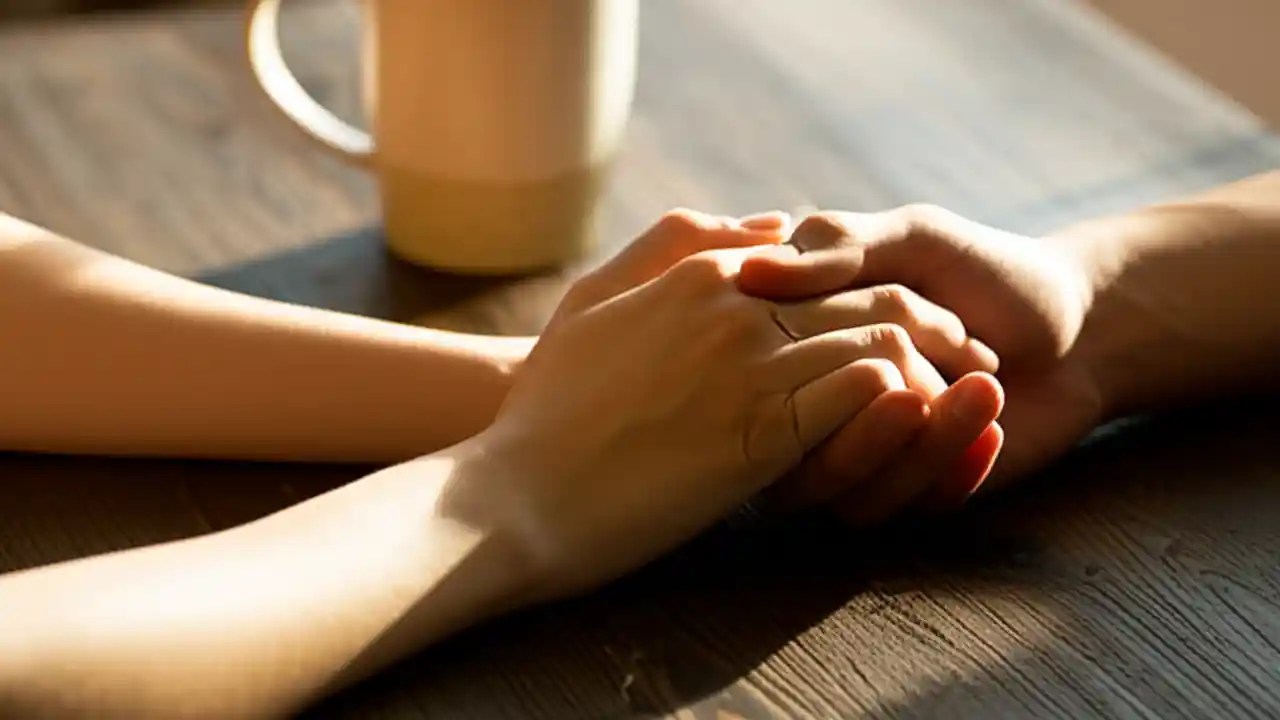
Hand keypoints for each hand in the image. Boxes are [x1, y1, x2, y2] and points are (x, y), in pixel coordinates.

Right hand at [443, 210, 971, 600]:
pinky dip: (905, 405)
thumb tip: (755, 226)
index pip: (824, 262)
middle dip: (933, 322)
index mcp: (698, 274)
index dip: (880, 285)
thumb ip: (665, 250)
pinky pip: (862, 395)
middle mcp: (732, 304)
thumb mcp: (590, 307)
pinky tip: (921, 429)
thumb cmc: (542, 412)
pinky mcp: (760, 430)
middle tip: (968, 358)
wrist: (514, 498)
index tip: (914, 322)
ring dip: (934, 367)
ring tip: (963, 399)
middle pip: (869, 290)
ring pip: (881, 336)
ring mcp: (747, 364)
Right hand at [739, 204, 1099, 493]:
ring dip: (914, 445)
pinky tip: (993, 428)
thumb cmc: (984, 269)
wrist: (1077, 327)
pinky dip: (948, 468)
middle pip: (788, 444)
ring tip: (984, 388)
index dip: (807, 352)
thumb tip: (752, 272)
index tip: (891, 318)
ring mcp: (860, 454)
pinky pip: (901, 507)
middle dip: (858, 415)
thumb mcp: (913, 236)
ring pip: (845, 487)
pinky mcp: (906, 493)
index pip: (755, 367)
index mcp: (795, 339)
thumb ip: (839, 248)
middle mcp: (814, 404)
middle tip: (925, 379)